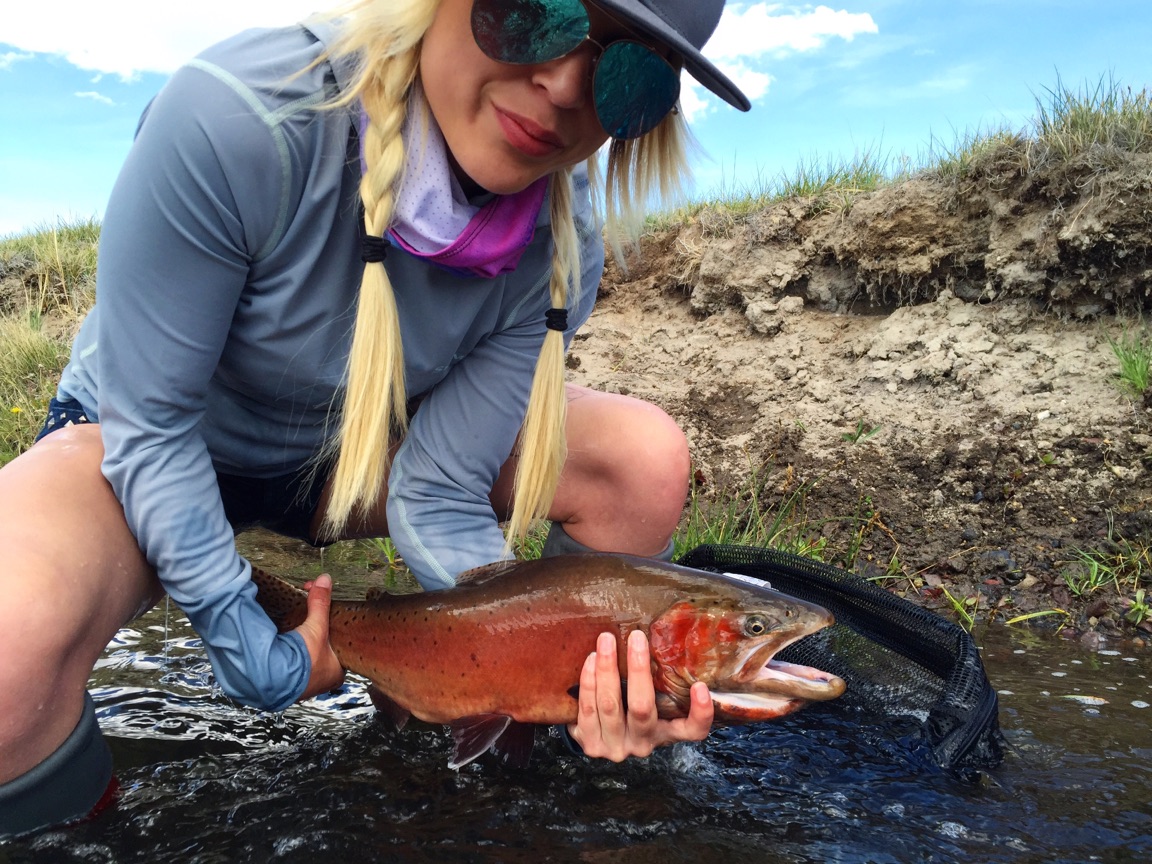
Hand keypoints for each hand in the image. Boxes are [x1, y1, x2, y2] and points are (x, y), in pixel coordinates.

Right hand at [292, 574, 344, 700]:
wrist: (273, 681)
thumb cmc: (302, 662)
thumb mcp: (316, 628)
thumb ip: (320, 604)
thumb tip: (325, 580)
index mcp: (337, 672)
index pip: (342, 649)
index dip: (334, 632)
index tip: (325, 620)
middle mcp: (322, 682)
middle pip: (324, 652)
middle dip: (316, 636)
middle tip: (309, 620)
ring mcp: (304, 685)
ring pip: (307, 660)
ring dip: (301, 645)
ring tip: (296, 629)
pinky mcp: (287, 683)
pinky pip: (292, 665)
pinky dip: (289, 653)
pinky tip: (285, 642)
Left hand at [567, 630, 713, 760]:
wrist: (599, 736)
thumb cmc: (631, 709)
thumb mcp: (654, 702)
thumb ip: (660, 682)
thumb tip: (662, 634)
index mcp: (666, 734)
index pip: (693, 731)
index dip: (701, 713)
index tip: (700, 686)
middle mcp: (643, 744)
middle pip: (642, 708)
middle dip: (637, 669)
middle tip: (636, 637)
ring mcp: (616, 747)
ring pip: (609, 706)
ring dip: (606, 669)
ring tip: (606, 641)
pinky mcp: (591, 744)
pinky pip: (587, 710)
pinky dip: (588, 682)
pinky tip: (591, 660)